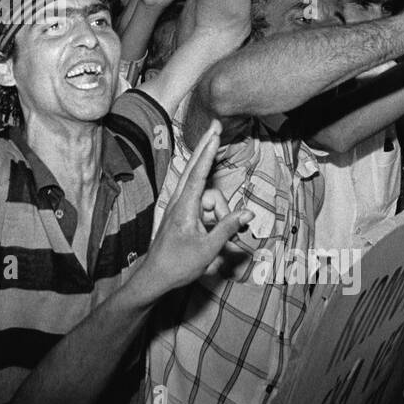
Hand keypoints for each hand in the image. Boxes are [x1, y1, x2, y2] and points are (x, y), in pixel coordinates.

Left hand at [131, 121, 251, 302]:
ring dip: (221, 212)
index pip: (198, 173)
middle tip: (217, 125)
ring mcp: (180, 208)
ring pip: (207, 197)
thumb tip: (248, 212)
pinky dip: (215, 217)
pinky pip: (203, 208)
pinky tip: (224, 239)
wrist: (155, 278)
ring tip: (228, 240)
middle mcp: (180, 202)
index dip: (208, 151)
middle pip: (197, 169)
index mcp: (184, 207)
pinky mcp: (182, 216)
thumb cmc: (178, 265)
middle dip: (209, 148)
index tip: (215, 132)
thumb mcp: (208, 248)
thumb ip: (228, 228)